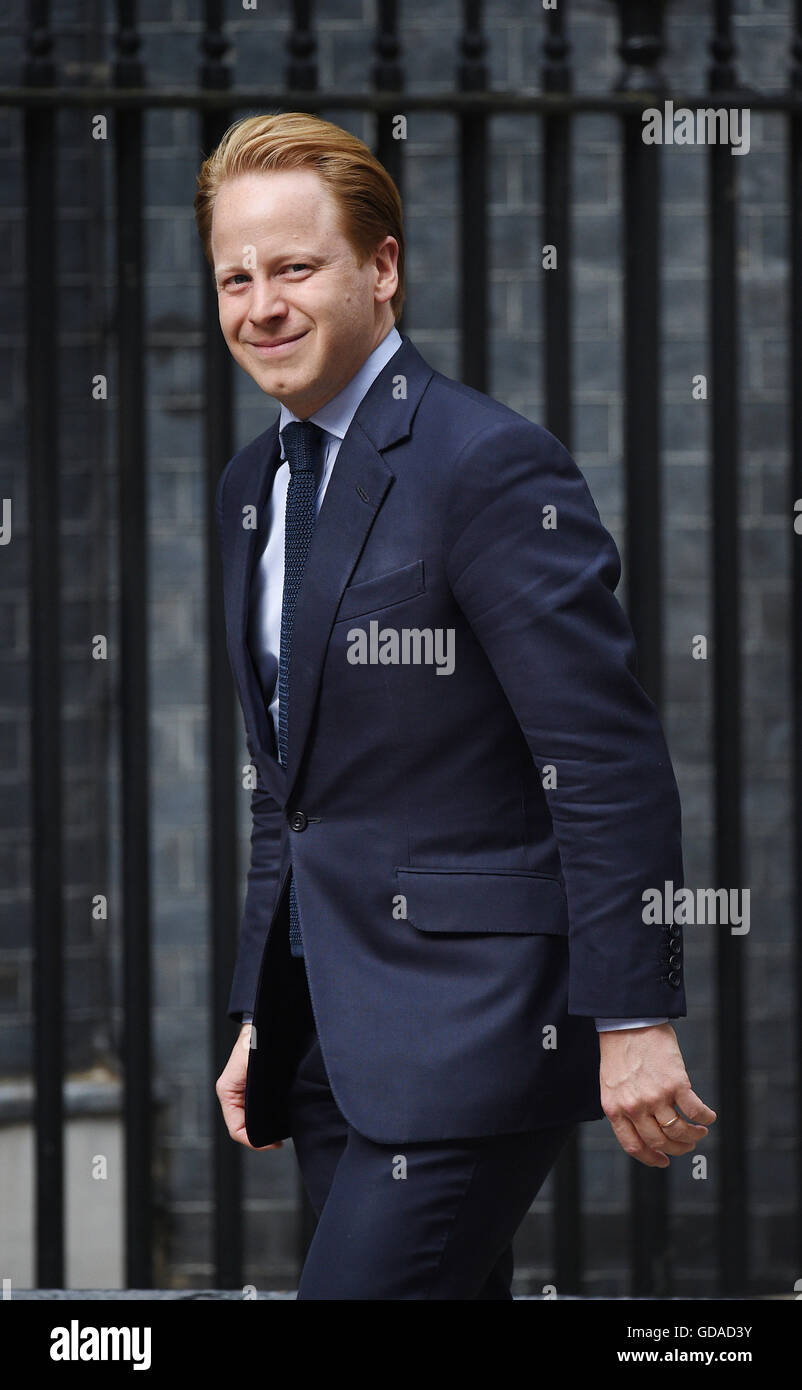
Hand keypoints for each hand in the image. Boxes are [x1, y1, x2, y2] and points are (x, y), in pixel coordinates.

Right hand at [215, 1022, 283, 1150]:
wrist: (263, 1025)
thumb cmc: (255, 1041)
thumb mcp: (252, 1068)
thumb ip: (253, 1092)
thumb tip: (265, 1117)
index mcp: (228, 1093)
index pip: (237, 1129)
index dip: (254, 1142)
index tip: (275, 1144)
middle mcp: (235, 1096)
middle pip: (245, 1128)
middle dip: (261, 1136)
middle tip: (280, 1141)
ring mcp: (245, 1093)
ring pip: (253, 1120)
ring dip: (267, 1127)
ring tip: (284, 1131)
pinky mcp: (256, 1090)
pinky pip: (261, 1110)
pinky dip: (271, 1116)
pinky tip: (286, 1116)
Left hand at [599, 1022, 715, 1166]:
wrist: (628, 1020)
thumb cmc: (620, 1049)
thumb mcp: (613, 1084)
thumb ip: (624, 1106)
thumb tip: (645, 1126)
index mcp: (615, 1108)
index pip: (634, 1146)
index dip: (651, 1158)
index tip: (664, 1160)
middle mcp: (634, 1107)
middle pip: (660, 1142)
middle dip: (677, 1148)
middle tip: (687, 1144)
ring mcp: (655, 1096)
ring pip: (679, 1131)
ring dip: (693, 1136)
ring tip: (699, 1131)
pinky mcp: (675, 1083)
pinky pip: (695, 1112)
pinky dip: (705, 1118)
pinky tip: (708, 1117)